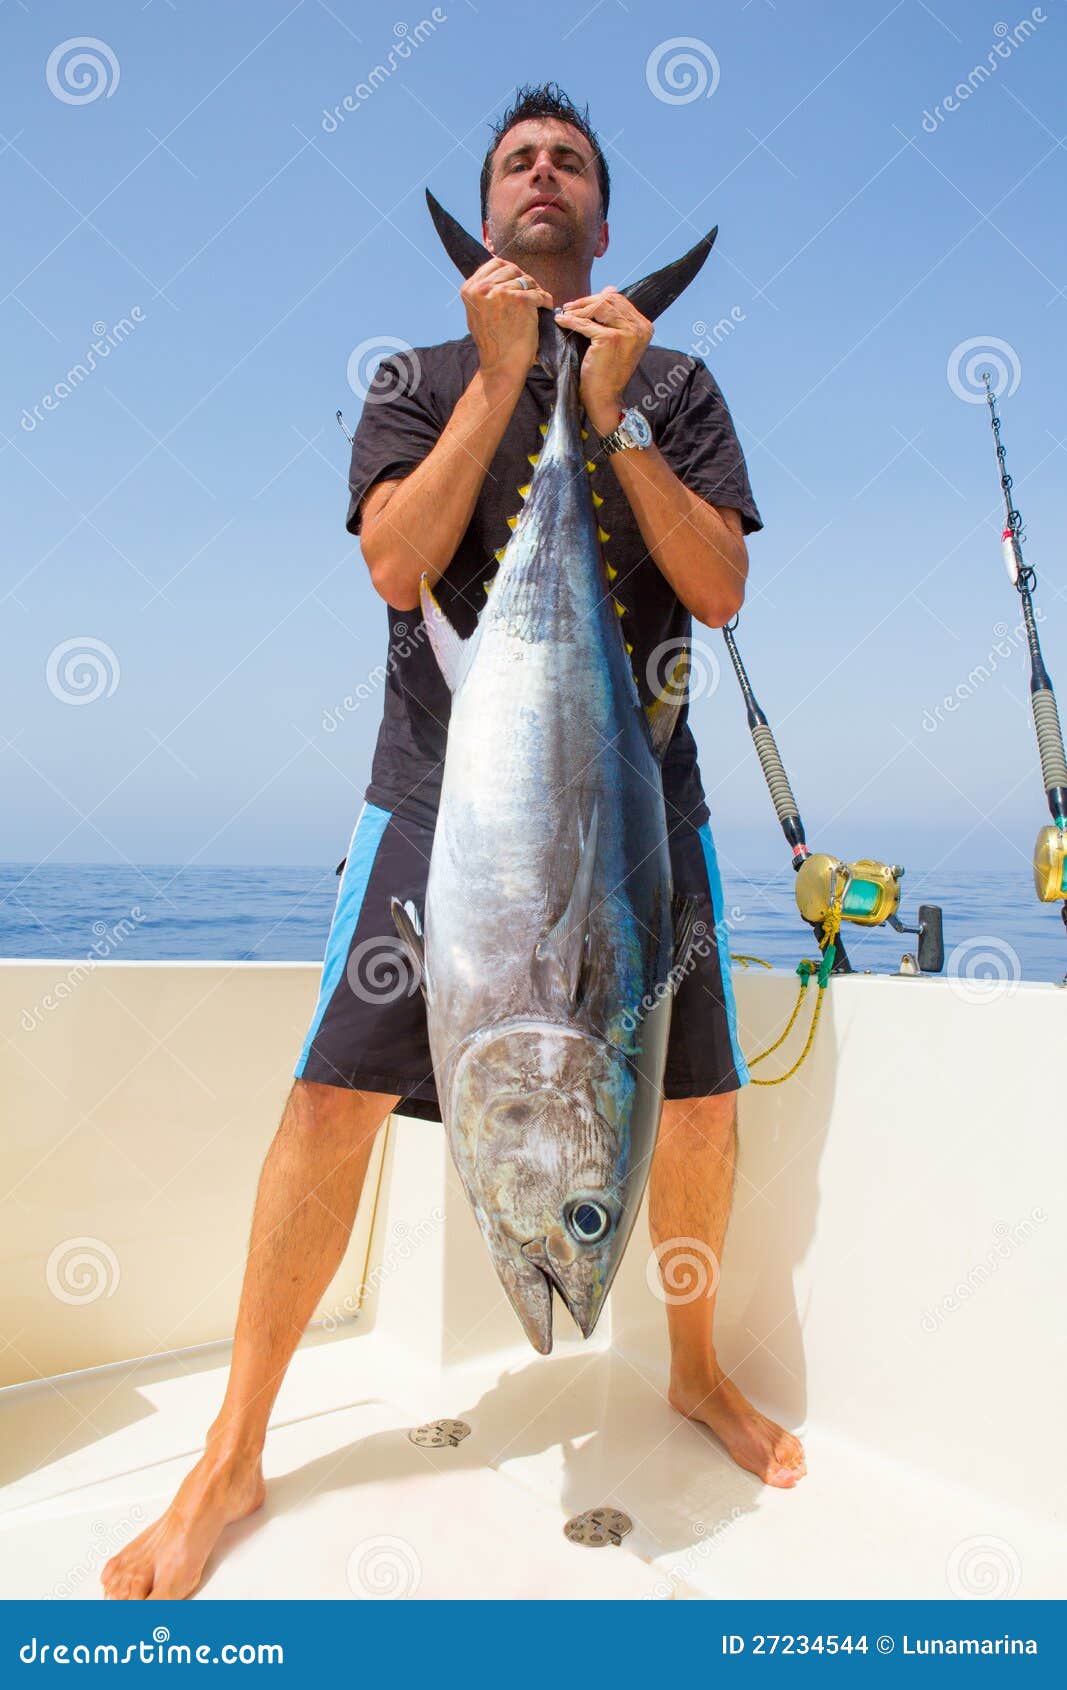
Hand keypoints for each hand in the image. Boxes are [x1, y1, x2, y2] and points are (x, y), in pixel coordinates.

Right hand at [461, 258, 553, 389]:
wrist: (501, 365)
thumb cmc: (493, 342)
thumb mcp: (477, 312)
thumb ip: (484, 292)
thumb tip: (498, 275)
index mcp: (470, 288)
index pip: (495, 264)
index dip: (510, 272)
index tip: (517, 283)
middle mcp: (483, 287)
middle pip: (512, 269)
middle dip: (524, 280)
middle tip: (531, 294)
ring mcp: (501, 292)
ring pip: (527, 280)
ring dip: (535, 291)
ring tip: (538, 304)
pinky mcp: (520, 300)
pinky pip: (538, 292)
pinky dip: (545, 300)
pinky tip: (545, 308)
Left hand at [554, 287, 652, 432]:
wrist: (605, 398)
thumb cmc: (607, 371)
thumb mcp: (616, 339)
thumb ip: (614, 316)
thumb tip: (610, 288)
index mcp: (644, 326)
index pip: (619, 300)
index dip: (597, 299)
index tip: (580, 304)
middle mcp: (640, 328)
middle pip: (609, 300)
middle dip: (586, 301)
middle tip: (569, 307)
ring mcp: (627, 333)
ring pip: (599, 308)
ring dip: (579, 309)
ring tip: (566, 313)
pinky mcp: (611, 339)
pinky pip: (586, 324)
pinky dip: (571, 321)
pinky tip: (562, 322)